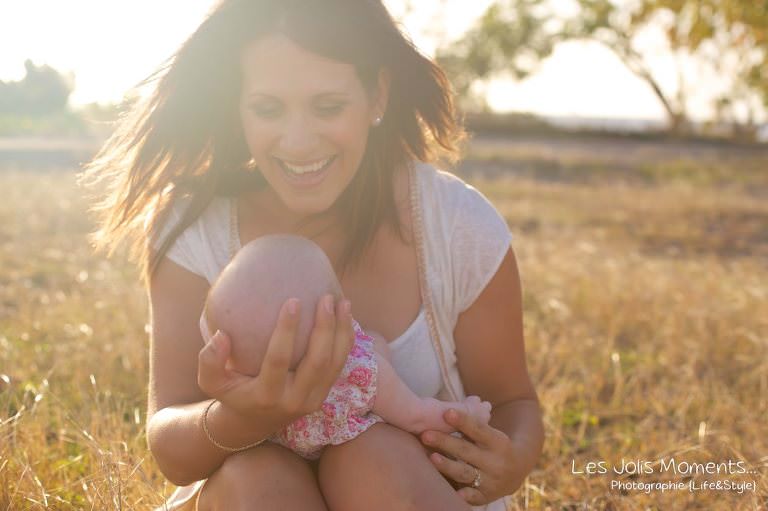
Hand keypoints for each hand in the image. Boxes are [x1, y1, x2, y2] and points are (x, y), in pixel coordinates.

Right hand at [197, 295, 354, 427]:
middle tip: (325, 298)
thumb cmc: (233, 393)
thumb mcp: (212, 382)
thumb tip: (221, 336)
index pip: (279, 360)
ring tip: (343, 303)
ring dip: (342, 331)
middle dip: (325, 328)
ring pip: (335, 363)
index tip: (293, 301)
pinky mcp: (324, 394)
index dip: (287, 331)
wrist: (254, 423)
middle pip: (317, 362)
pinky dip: (345, 340)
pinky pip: (340, 365)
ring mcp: (313, 398)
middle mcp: (294, 399)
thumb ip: (209, 361)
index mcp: (266, 395)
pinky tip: (346, 316)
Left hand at [420, 408, 517, 505]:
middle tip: (425, 434)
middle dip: (445, 442)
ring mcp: (490, 480)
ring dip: (448, 466)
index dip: (463, 421)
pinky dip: (466, 496)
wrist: (517, 471)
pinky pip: (474, 497)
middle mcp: (494, 461)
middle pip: (466, 451)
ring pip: (466, 473)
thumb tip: (444, 409)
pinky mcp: (485, 496)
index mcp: (496, 441)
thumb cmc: (493, 445)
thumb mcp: (489, 434)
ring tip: (432, 458)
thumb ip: (470, 425)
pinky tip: (456, 494)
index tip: (446, 413)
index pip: (478, 429)